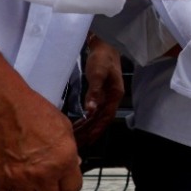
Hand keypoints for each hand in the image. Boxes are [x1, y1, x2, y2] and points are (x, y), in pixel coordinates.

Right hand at [0, 50, 81, 190]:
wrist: (4, 107)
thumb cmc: (33, 112)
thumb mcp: (64, 127)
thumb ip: (69, 150)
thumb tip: (74, 164)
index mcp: (65, 160)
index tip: (59, 189)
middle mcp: (44, 174)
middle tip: (38, 187)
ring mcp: (19, 179)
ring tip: (21, 189)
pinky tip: (3, 189)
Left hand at [73, 34, 123, 148]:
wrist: (104, 45)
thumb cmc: (102, 58)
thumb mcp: (98, 74)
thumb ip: (94, 92)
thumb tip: (90, 110)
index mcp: (115, 95)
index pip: (106, 118)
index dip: (97, 130)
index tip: (87, 141)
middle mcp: (111, 98)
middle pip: (101, 120)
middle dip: (90, 132)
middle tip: (77, 144)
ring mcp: (106, 97)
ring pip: (96, 117)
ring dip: (87, 127)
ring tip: (75, 138)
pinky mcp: (99, 94)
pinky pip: (92, 111)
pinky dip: (85, 119)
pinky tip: (77, 124)